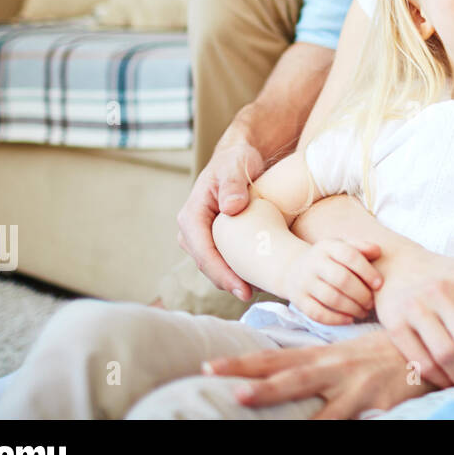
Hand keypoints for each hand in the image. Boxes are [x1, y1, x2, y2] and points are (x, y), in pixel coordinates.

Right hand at [177, 140, 266, 299]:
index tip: (242, 289)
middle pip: (209, 266)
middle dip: (230, 282)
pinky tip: (261, 278)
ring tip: (262, 290)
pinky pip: (226, 260)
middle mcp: (193, 230)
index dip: (221, 273)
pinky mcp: (217, 240)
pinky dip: (240, 270)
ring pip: (217, 266)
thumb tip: (231, 208)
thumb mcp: (235, 166)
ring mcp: (204, 237)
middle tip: (256, 296)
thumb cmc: (236, 160)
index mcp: (191, 216)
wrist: (239, 158)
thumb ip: (232, 184)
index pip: (203, 252)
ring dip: (235, 280)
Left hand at [203, 328, 429, 419]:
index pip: (276, 357)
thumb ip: (315, 363)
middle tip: (228, 388)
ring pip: (317, 406)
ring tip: (259, 408)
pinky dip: (330, 429)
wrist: (431, 349)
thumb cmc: (384, 353)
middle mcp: (336, 368)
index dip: (244, 362)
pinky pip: (348, 424)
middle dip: (257, 382)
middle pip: (289, 376)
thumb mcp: (346, 352)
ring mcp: (356, 388)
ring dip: (290, 410)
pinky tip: (315, 433)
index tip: (211, 366)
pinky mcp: (376, 405)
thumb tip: (277, 373)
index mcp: (325, 355)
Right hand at [283, 238, 383, 325]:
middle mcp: (314, 263)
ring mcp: (304, 282)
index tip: (379, 284)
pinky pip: (317, 313)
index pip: (350, 255)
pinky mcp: (299, 300)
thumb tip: (378, 251)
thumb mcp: (342, 247)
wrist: (294, 269)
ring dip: (352, 308)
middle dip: (361, 294)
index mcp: (327, 246)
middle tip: (371, 303)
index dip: (367, 271)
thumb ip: (361, 247)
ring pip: (331, 298)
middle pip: (342, 279)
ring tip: (364, 312)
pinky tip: (349, 319)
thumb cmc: (329, 259)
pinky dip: (336, 319)